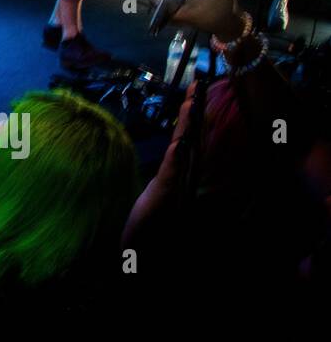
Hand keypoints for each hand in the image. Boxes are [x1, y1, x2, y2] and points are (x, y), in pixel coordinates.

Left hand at [122, 83, 196, 244]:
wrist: (143, 256)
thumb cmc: (148, 228)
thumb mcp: (154, 195)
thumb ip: (164, 177)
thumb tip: (169, 157)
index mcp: (173, 171)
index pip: (183, 136)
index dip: (189, 114)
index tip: (194, 91)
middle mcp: (179, 176)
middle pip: (188, 137)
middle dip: (193, 111)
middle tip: (198, 84)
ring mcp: (174, 185)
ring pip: (183, 150)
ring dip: (188, 127)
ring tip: (191, 102)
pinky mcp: (165, 197)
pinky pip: (172, 173)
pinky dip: (176, 158)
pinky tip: (179, 144)